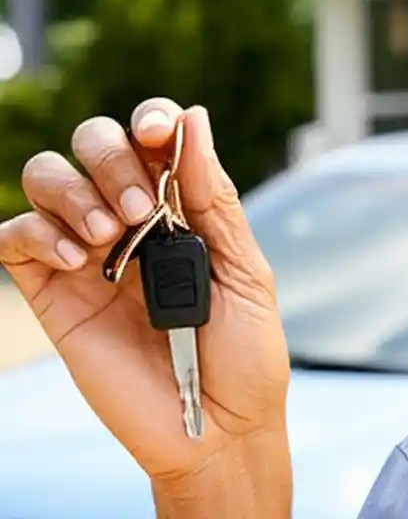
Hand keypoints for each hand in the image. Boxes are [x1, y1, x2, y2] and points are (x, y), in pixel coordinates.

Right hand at [0, 99, 290, 487]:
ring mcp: (89, 254)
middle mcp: (132, 221)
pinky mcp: (54, 293)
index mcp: (185, 208)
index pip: (151, 139)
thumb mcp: (245, 270)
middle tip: (137, 211)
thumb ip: (214, 198)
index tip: (155, 131)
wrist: (215, 428)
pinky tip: (77, 261)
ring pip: (48, 177)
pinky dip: (36, 232)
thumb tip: (194, 119)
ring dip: (73, 191)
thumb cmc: (244, 353)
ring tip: (106, 237)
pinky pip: (15, 238)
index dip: (148, 120)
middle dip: (112, 159)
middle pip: (94, 143)